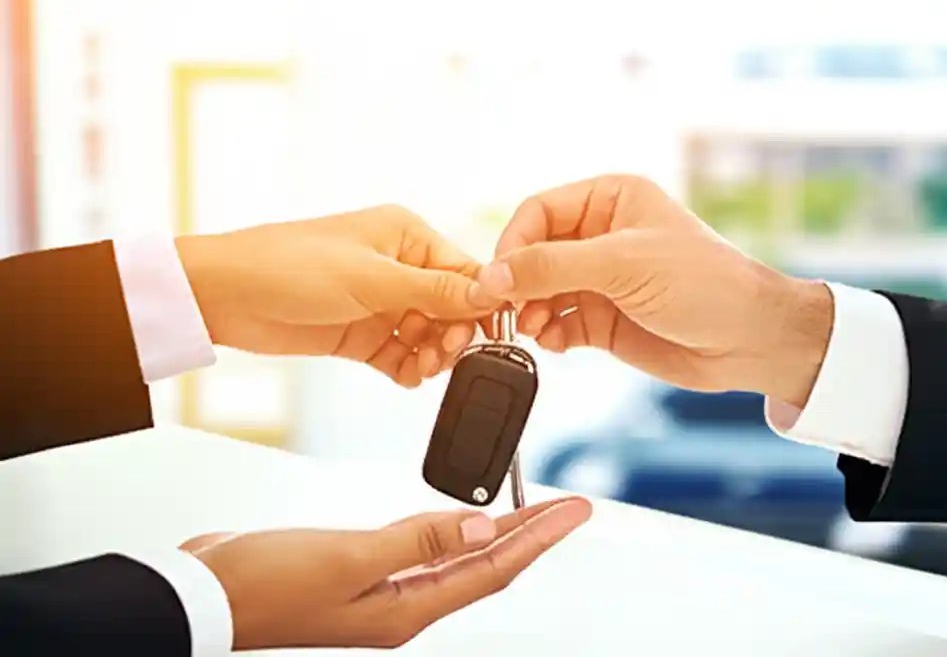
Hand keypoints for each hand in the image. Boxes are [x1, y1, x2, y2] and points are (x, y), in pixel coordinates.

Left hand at [176, 205, 502, 385]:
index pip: (464, 272)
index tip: (488, 335)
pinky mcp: (360, 334)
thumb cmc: (287, 265)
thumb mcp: (371, 278)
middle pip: (451, 309)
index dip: (480, 305)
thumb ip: (433, 292)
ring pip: (428, 335)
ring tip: (423, 367)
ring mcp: (379, 302)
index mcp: (405, 236)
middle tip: (445, 353)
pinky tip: (408, 375)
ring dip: (433, 355)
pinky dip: (409, 368)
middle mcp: (398, 267)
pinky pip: (400, 355)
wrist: (223, 296)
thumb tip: (488, 294)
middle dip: (454, 334)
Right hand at [179, 497, 590, 649]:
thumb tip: (488, 530)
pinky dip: (449, 529)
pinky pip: (420, 547)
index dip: (540, 538)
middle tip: (571, 505)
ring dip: (496, 532)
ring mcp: (378, 591)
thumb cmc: (263, 585)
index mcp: (405, 611)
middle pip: (485, 566)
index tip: (578, 511)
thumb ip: (419, 539)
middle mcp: (400, 606)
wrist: (198, 597)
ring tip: (532, 509)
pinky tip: (459, 518)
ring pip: (456, 557)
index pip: (494, 570)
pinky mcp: (356, 570)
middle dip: (532, 535)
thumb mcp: (349, 557)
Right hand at [475, 175, 833, 406]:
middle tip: (508, 311)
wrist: (750, 340)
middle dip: (519, 283)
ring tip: (534, 329)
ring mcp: (603, 280)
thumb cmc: (706, 283)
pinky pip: (560, 323)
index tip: (499, 277)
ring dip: (531, 312)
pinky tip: (554, 343)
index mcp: (612, 199)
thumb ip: (554, 266)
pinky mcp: (606, 319)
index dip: (514, 243)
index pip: (540, 211)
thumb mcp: (624, 264)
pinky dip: (550, 334)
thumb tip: (494, 275)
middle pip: (535, 253)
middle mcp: (603, 235)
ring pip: (543, 291)